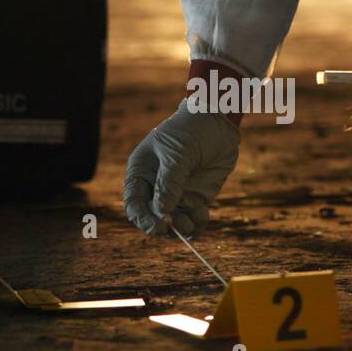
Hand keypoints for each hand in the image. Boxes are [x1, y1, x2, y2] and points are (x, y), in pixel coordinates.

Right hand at [123, 98, 239, 236]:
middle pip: (152, 218)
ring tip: (192, 222)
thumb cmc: (189, 131)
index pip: (134, 204)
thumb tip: (162, 213)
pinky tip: (203, 214)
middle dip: (163, 226)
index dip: (143, 219)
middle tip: (177, 226)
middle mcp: (155, 188)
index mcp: (141, 173)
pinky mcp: (195, 197)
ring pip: (174, 223)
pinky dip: (197, 223)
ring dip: (182, 228)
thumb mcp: (177, 155)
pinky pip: (193, 219)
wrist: (217, 122)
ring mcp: (176, 194)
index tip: (159, 225)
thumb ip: (169, 183)